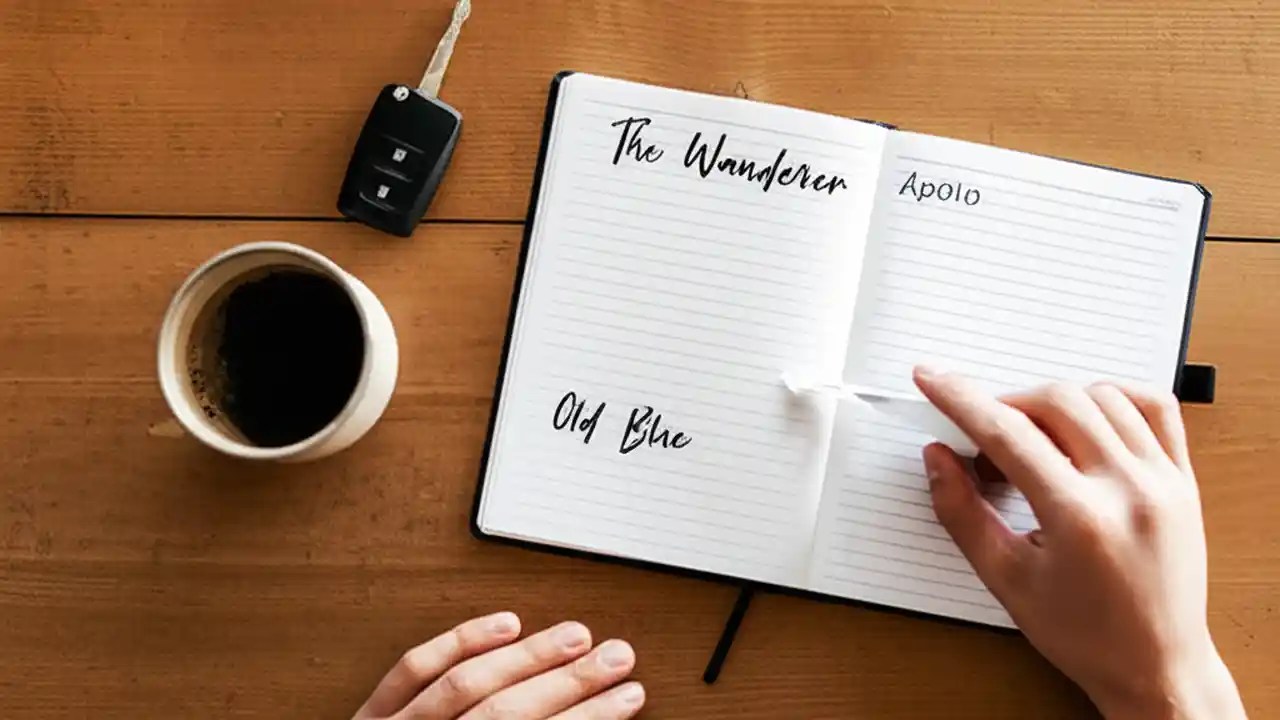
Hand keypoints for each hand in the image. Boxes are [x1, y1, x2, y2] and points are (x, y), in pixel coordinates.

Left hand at [353, 612, 644, 719]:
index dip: (590, 719)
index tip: (629, 696)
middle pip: (505, 711)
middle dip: (570, 682)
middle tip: (617, 658)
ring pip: (464, 683)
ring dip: (527, 655)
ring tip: (576, 635)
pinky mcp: (368, 717)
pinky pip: (413, 669)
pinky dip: (461, 641)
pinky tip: (505, 624)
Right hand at [913, 367, 1245, 719]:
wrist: (1156, 666)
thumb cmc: (1084, 634)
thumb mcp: (1006, 579)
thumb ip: (962, 512)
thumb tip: (937, 458)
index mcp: (1080, 518)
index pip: (1008, 433)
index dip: (960, 399)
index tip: (932, 379)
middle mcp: (1129, 489)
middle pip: (1054, 401)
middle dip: (1006, 406)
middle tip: (984, 443)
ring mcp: (1163, 479)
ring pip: (1101, 396)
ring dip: (1054, 403)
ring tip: (1034, 442)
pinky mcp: (1184, 478)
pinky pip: (1154, 406)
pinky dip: (1114, 397)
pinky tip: (1088, 420)